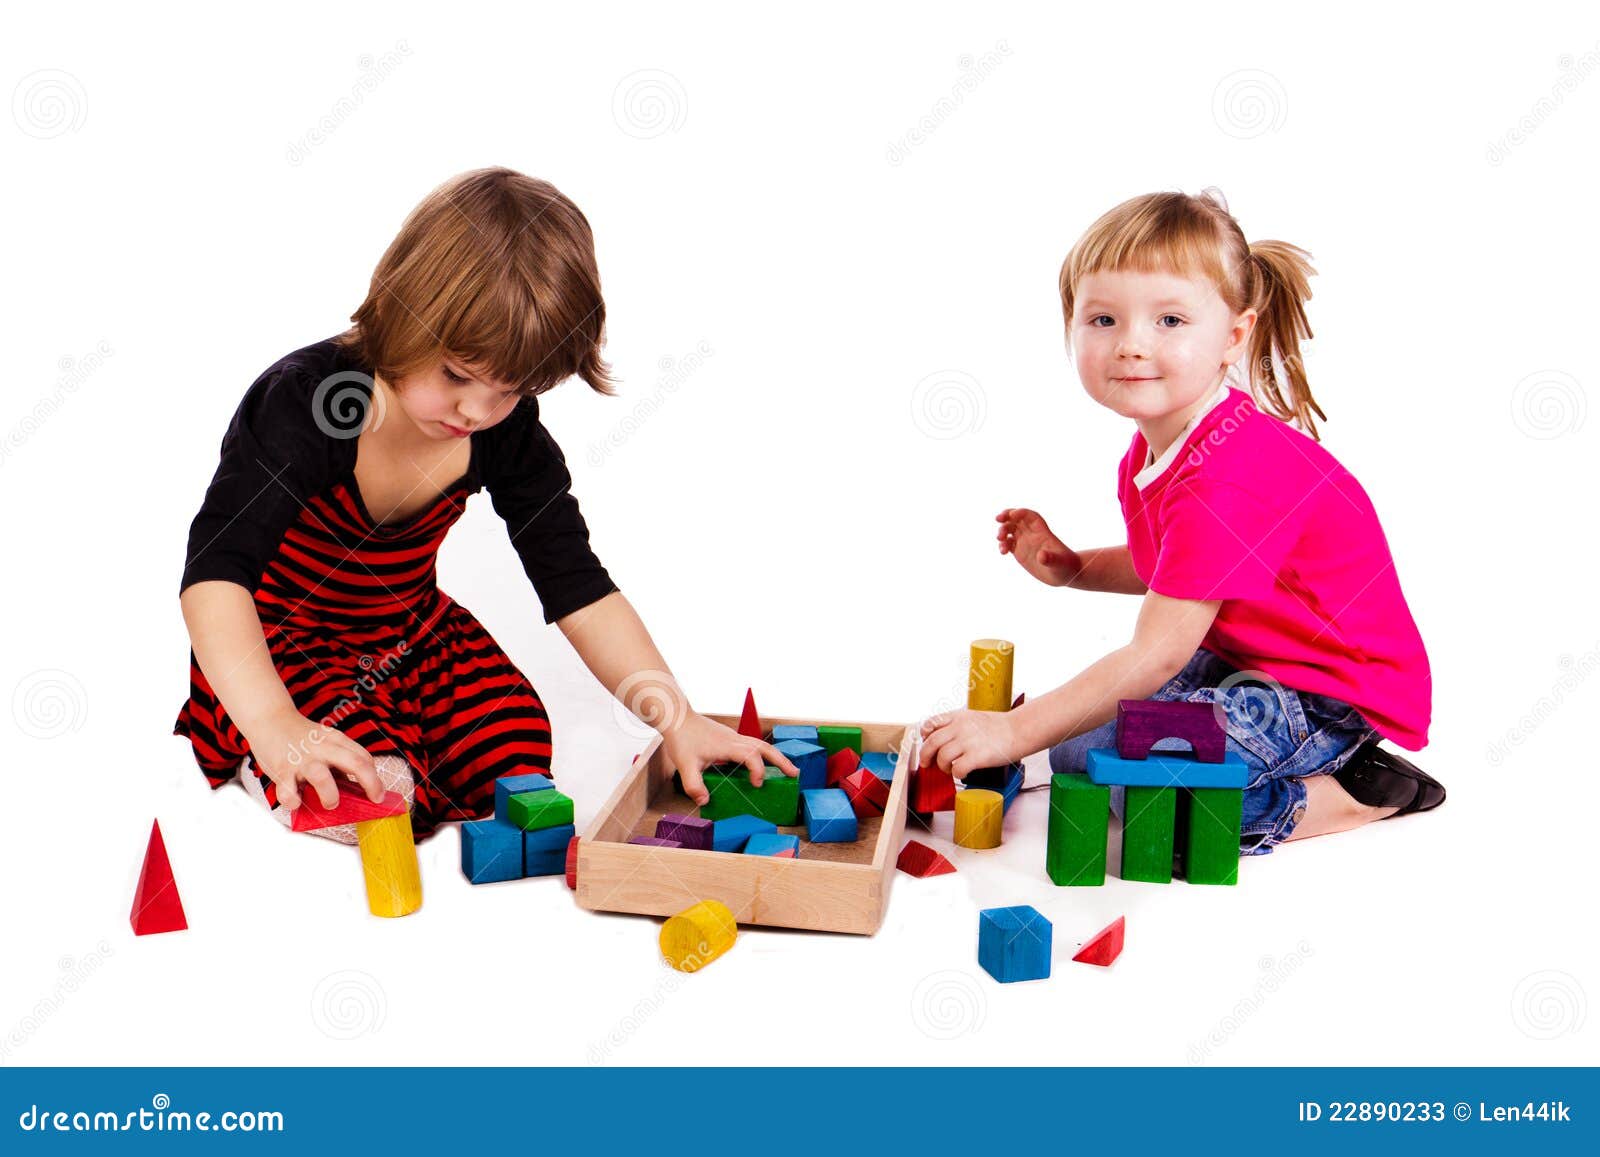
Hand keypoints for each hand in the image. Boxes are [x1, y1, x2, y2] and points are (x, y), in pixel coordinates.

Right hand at [240, 706, 381, 810]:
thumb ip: (338, 762)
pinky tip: (296, 801)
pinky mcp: (281, 769)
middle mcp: (322, 748)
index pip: (364, 758)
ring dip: (330, 796)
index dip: (375, 778)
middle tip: (373, 800)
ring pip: (322, 778)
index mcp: (336, 740)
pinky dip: (293, 802)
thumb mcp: (325, 742)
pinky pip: (288, 792)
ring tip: (330, 803)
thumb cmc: (300, 737)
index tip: (378, 794)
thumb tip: (354, 791)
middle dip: (371, 784)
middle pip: (355, 763)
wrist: (269, 719)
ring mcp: (302, 758)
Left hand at [663, 712, 800, 805]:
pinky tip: (762, 765)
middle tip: (795, 774)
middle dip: (781, 761)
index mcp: (728, 746)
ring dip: (776, 757)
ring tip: (788, 769)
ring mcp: (734, 737)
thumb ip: (694, 785)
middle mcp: (735, 739)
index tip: (757, 784)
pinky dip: (763, 755)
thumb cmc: (682, 738)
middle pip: (765, 747)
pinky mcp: (731, 738)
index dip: (758, 770)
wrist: (678, 718)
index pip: (752, 756)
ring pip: (761, 745)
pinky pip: (753, 746)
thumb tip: (705, 802)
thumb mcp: (684, 766)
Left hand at [918, 709, 1017, 777]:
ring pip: (942, 757)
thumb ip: (956, 725)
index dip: (924, 736)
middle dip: (925, 756)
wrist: (1018, 730)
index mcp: (957, 716)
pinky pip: (957, 769)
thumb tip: (941, 738)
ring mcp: (968, 741)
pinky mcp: (977, 756)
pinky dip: (957, 774)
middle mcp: (960, 727)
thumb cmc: (998, 726)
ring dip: (942, 767)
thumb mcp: (972, 717)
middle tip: (926, 764)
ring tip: (949, 769)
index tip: (925, 743)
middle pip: (931, 742)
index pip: (930, 724)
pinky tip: (962, 773)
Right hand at [996, 507, 1079, 586]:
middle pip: (1017, 519)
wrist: (1065, 574)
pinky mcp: (1020, 553)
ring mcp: (1025, 543)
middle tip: (998, 519)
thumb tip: (1041, 556)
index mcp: (1043, 532)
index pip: (1030, 516)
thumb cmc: (1066, 567)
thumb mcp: (1060, 563)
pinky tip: (1002, 552)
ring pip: (1010, 530)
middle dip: (1006, 516)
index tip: (1011, 515)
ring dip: (1002, 531)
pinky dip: (1003, 545)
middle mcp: (1032, 535)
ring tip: (1000, 539)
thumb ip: (1050, 559)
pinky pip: (1008, 544)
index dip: (1021, 513)